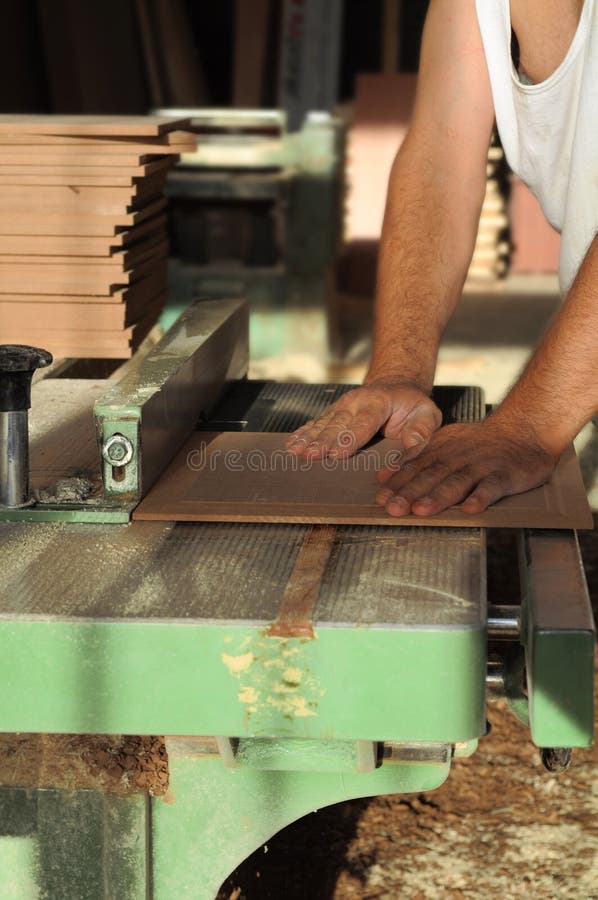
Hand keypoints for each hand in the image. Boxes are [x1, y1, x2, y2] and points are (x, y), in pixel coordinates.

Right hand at [285, 380, 441, 458]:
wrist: (396, 387)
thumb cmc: (413, 406)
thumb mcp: (427, 415)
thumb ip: (421, 430)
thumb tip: (411, 444)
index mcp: (378, 403)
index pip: (363, 423)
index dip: (350, 439)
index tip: (338, 454)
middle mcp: (355, 403)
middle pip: (337, 425)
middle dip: (323, 442)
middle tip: (310, 456)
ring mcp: (341, 407)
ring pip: (323, 424)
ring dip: (308, 439)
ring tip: (295, 452)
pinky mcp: (333, 414)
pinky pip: (316, 424)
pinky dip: (303, 434)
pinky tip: (291, 445)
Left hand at [375, 419, 558, 516]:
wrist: (523, 429)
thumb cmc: (482, 442)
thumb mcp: (446, 442)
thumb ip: (417, 458)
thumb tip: (385, 475)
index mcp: (442, 450)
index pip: (416, 466)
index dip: (398, 482)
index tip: (380, 497)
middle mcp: (458, 457)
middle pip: (431, 476)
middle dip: (410, 493)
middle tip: (393, 508)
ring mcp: (481, 466)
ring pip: (457, 482)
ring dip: (438, 497)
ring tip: (422, 510)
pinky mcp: (504, 475)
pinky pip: (491, 487)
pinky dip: (481, 497)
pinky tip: (470, 509)